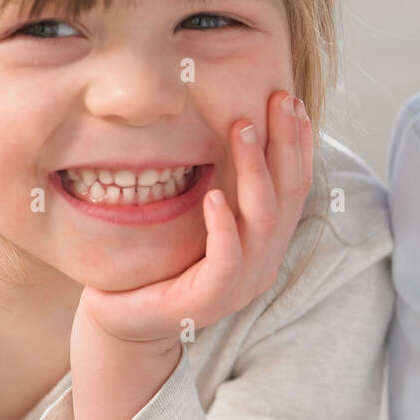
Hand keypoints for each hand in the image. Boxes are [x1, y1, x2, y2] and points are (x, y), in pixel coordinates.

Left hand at [69, 89, 312, 419]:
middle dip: (287, 143)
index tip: (291, 101)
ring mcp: (242, 283)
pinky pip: (227, 260)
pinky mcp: (210, 301)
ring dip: (254, 170)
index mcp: (266, 239)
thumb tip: (227, 123)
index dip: (298, 143)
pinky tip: (213, 195)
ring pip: (263, 220)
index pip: (294, 185)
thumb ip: (219, 183)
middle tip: (279, 100)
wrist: (121, 319)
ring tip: (242, 128)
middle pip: (289, 194)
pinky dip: (223, 226)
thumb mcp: (196, 217)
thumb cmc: (158, 261)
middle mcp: (264, 260)